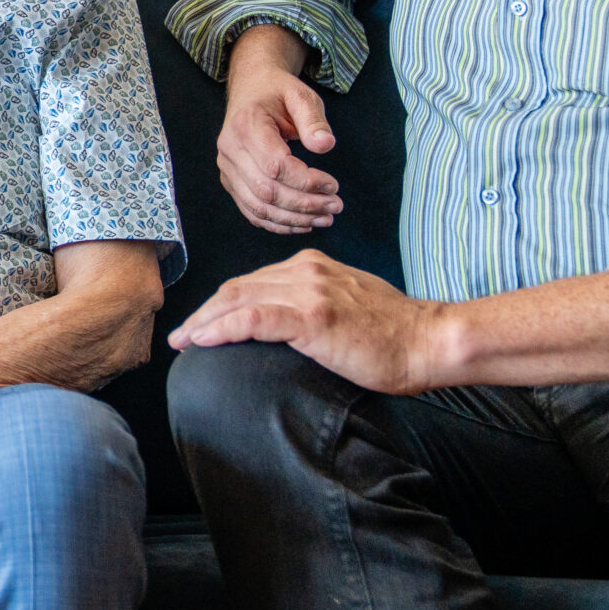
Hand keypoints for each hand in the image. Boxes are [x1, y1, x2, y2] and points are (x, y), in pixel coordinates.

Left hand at [169, 249, 451, 394]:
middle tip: (180, 336)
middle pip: (237, 289)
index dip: (220, 304)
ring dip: (204, 323)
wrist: (428, 341)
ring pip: (238, 301)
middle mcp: (306, 270)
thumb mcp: (347, 308)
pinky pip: (253, 319)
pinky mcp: (313, 317)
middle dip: (203, 313)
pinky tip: (204, 341)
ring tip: (183, 343)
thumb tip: (287, 327)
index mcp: (312, 266)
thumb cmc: (394, 335)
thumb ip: (314, 306)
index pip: (251, 283)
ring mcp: (309, 291)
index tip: (200, 325)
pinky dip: (223, 329)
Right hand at [218, 30, 344, 233]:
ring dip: (294, 219)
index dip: (306, 181)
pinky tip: (303, 224)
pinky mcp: (230, 181)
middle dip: (304, 205)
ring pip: (258, 207)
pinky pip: (252, 211)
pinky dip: (278, 223)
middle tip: (336, 206)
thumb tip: (326, 145)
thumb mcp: (300, 95)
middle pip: (267, 191)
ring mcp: (227, 168)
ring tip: (325, 218)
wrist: (250, 89)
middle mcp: (230, 150)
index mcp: (246, 125)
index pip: (275, 166)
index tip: (333, 185)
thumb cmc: (277, 92)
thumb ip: (314, 120)